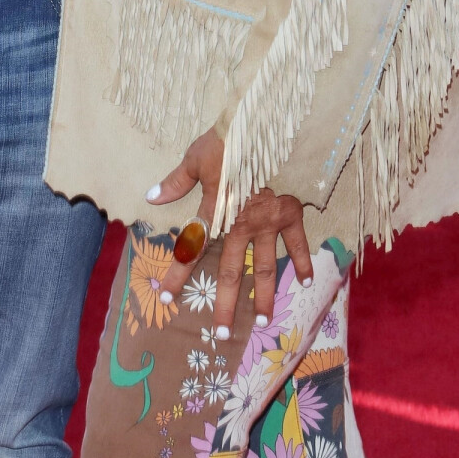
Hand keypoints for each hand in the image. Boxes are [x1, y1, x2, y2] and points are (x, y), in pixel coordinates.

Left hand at [146, 128, 311, 336]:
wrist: (263, 124)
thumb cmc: (225, 138)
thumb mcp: (194, 157)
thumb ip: (175, 182)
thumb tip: (150, 198)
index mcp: (215, 212)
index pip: (192, 249)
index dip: (178, 274)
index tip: (165, 297)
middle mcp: (240, 223)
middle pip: (229, 271)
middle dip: (223, 304)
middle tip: (220, 333)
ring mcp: (267, 221)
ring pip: (263, 266)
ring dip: (262, 295)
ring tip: (261, 320)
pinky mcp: (290, 212)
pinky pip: (297, 242)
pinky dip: (303, 261)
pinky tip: (308, 282)